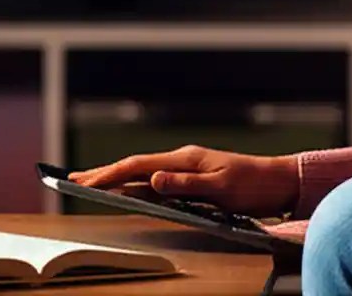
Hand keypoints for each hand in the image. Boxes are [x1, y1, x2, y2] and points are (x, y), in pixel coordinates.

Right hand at [68, 146, 299, 217]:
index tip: (84, 182)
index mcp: (186, 159)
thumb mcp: (223, 188)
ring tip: (88, 185)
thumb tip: (154, 179)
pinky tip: (123, 193)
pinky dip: (134, 187)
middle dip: (103, 172)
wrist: (280, 181)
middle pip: (135, 166)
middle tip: (71, 179)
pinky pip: (155, 183)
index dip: (110, 174)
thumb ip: (187, 185)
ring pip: (143, 174)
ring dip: (116, 180)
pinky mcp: (192, 180)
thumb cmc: (255, 185)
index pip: (139, 166)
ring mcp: (186, 169)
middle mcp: (182, 160)